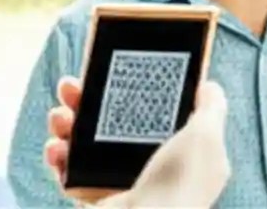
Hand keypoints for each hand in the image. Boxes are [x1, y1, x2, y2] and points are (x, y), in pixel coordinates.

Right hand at [45, 76, 231, 208]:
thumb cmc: (180, 181)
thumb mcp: (207, 135)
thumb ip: (211, 108)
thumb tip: (210, 85)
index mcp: (179, 149)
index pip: (151, 112)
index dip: (131, 90)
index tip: (112, 70)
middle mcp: (149, 165)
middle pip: (112, 123)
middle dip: (87, 101)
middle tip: (71, 87)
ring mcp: (121, 182)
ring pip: (85, 145)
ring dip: (67, 125)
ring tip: (59, 116)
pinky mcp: (96, 199)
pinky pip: (70, 173)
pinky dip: (58, 158)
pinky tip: (55, 147)